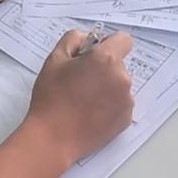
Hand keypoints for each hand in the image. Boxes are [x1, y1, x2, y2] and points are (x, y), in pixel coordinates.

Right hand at [26, 30, 133, 165]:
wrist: (53, 138)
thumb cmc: (51, 98)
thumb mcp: (55, 59)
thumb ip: (73, 39)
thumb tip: (87, 38)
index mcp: (106, 59)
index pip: (123, 39)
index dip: (108, 43)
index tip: (95, 53)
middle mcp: (122, 78)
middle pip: (119, 63)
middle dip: (104, 66)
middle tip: (81, 79)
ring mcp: (126, 101)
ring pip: (119, 83)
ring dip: (107, 86)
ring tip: (83, 99)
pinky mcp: (126, 119)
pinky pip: (121, 103)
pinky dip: (109, 104)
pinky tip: (89, 112)